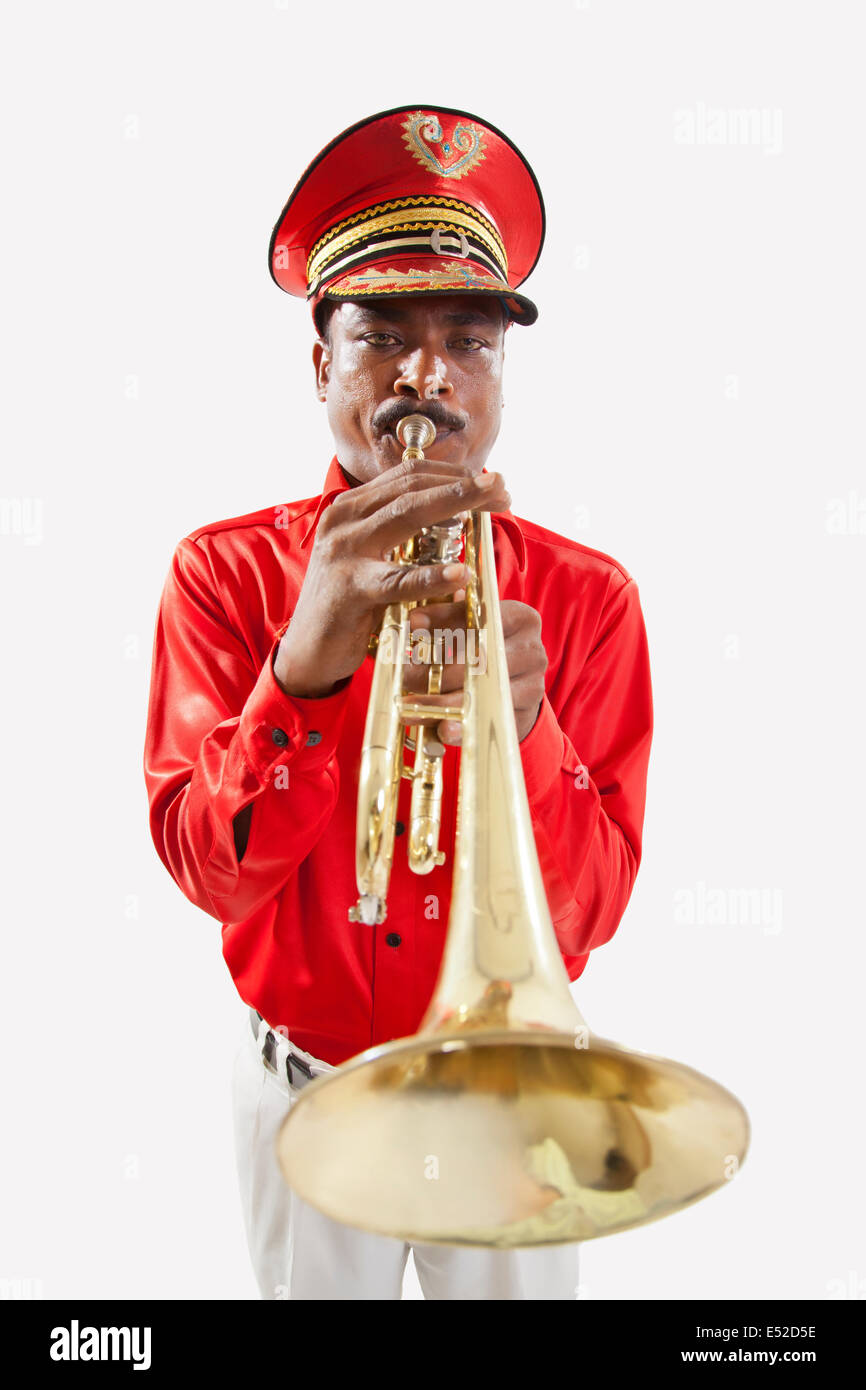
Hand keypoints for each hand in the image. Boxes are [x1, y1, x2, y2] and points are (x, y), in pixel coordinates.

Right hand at [274, 457, 510, 697]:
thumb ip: (402, 535)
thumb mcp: (373, 558)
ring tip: (493, 505)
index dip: (453, 474)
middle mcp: (344, 520)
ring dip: (456, 504)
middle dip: (463, 484)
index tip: (491, 482)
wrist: (308, 651)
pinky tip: (461, 573)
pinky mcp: (349, 590)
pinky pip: (397, 580)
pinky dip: (432, 576)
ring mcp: (344, 552)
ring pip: (407, 515)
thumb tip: (456, 515)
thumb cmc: (350, 604)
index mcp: (352, 508)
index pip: (408, 475)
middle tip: (503, 487)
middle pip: (412, 486)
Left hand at [405, 596, 546, 744]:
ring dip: (443, 701)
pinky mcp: (525, 713)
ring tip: (411, 707)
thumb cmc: (482, 648)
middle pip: (481, 659)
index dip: (443, 621)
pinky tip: (442, 729)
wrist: (512, 685)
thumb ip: (442, 620)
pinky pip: (488, 720)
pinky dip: (462, 725)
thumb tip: (414, 622)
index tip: (412, 627)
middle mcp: (532, 650)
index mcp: (520, 617)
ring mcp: (533, 683)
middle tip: (405, 677)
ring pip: (482, 693)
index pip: (480, 616)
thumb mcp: (466, 626)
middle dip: (437, 669)